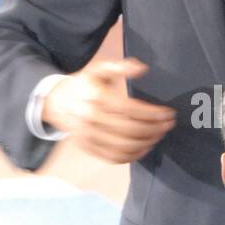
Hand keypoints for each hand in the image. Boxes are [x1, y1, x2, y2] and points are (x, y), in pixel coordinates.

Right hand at [42, 57, 175, 163]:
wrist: (56, 102)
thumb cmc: (85, 85)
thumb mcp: (99, 69)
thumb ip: (120, 66)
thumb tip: (142, 68)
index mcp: (96, 98)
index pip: (130, 109)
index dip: (152, 113)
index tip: (168, 113)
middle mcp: (90, 119)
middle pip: (129, 130)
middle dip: (154, 129)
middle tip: (168, 125)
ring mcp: (88, 136)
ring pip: (123, 147)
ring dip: (146, 143)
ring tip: (159, 135)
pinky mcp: (88, 147)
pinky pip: (113, 158)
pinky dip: (132, 156)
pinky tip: (145, 147)